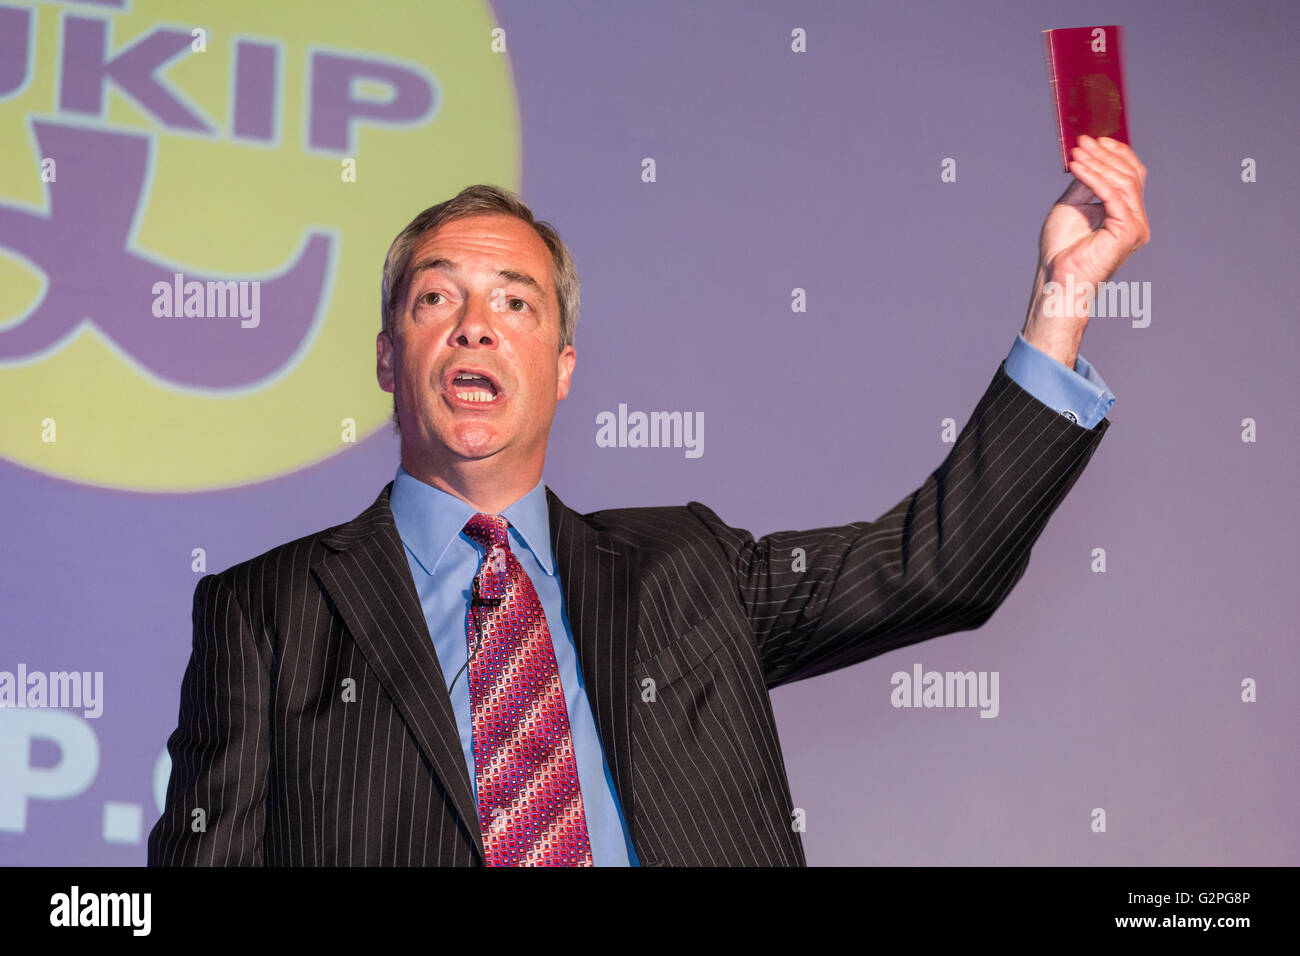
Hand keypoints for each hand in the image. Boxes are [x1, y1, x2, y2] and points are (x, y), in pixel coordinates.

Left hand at [1022, 135, 1150, 367]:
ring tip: (1077, 152)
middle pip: (1130, 175)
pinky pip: (1113, 196)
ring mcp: (1136, 226)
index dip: (1115, 154)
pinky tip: (1078, 167)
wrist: (1057, 277)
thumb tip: (1089, 154)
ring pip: (1123, 183)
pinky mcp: (1129, 231)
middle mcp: (1136, 219)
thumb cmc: (1062, 249)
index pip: (1130, 174)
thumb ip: (1085, 183)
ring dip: (1098, 163)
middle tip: (1083, 141)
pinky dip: (1094, 178)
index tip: (1094, 139)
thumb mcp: (1072, 205)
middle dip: (1105, 155)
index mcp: (1126, 213)